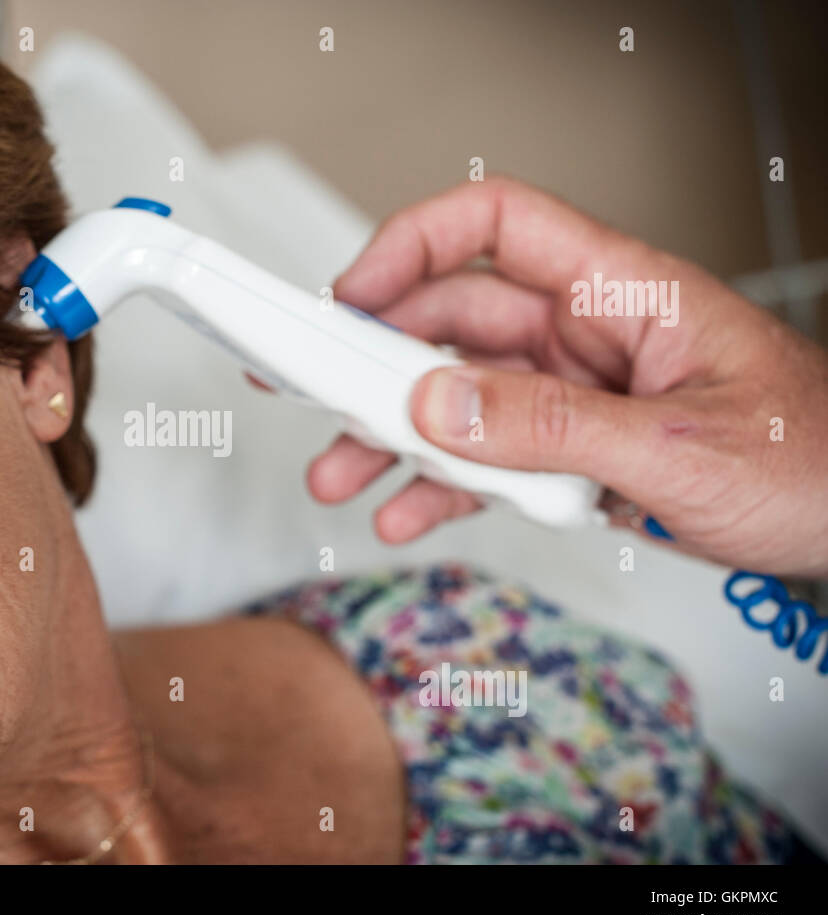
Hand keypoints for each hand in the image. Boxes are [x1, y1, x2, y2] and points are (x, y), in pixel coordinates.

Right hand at [306, 177, 827, 577]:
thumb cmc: (813, 458)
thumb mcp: (679, 446)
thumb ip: (550, 426)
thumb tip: (435, 404)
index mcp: (620, 292)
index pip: (496, 224)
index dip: (412, 245)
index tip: (350, 296)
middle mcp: (584, 334)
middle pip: (453, 319)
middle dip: (375, 362)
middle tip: (313, 395)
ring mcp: (571, 395)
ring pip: (455, 397)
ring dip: (391, 437)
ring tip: (341, 475)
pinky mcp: (568, 451)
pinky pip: (485, 458)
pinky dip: (440, 487)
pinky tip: (405, 512)